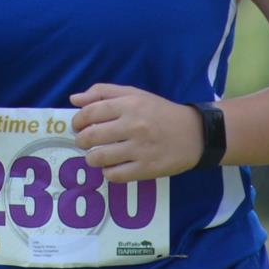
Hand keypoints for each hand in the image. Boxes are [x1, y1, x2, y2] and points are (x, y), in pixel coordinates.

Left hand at [69, 83, 201, 182]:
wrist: (194, 133)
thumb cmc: (159, 112)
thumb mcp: (135, 94)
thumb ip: (103, 92)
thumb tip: (74, 99)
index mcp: (129, 105)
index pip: (90, 113)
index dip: (77, 121)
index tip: (77, 126)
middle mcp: (133, 126)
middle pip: (91, 137)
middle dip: (81, 141)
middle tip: (85, 142)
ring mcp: (140, 149)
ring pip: (99, 158)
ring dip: (91, 158)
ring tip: (96, 156)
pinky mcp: (147, 169)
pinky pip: (115, 175)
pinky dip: (108, 172)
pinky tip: (112, 166)